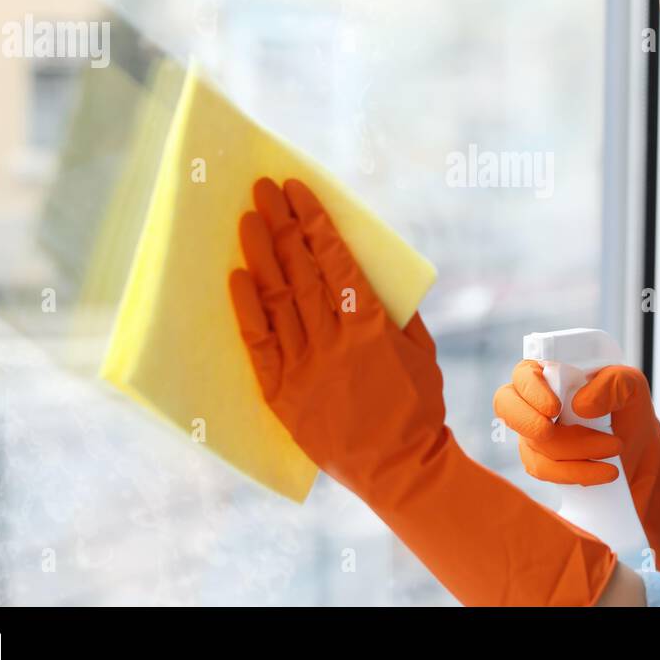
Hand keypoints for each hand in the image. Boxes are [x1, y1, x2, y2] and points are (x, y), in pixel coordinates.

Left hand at [228, 176, 620, 604]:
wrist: (401, 470)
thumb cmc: (419, 408)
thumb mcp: (421, 350)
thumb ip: (397, 311)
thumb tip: (368, 271)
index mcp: (372, 325)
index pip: (335, 258)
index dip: (313, 220)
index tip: (296, 189)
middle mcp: (334, 341)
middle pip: (301, 269)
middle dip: (281, 224)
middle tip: (262, 189)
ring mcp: (306, 368)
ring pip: (277, 300)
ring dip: (260, 255)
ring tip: (247, 219)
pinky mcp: (284, 395)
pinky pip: (259, 345)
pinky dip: (247, 309)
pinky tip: (238, 277)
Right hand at [494, 360, 659, 576]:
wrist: (637, 446)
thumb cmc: (626, 406)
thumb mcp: (631, 386)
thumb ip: (612, 384)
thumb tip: (580, 405)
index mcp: (550, 372)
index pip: (523, 374)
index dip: (531, 390)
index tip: (554, 409)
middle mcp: (533, 401)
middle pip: (506, 406)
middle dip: (526, 422)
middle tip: (550, 431)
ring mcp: (533, 433)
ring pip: (533, 445)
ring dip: (574, 451)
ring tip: (615, 447)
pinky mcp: (541, 461)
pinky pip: (546, 471)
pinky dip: (577, 473)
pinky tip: (605, 471)